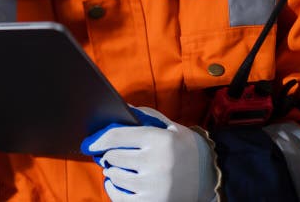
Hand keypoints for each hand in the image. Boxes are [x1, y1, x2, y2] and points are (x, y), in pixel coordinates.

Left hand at [81, 107, 216, 201]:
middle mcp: (156, 163)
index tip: (88, 143)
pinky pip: (120, 198)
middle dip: (108, 155)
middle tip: (111, 155)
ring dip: (112, 171)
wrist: (211, 176)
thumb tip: (119, 108)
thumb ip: (144, 117)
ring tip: (118, 168)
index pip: (117, 136)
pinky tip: (116, 183)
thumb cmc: (186, 148)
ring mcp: (155, 186)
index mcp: (159, 140)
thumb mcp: (169, 127)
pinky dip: (113, 189)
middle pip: (113, 156)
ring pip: (115, 176)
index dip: (98, 139)